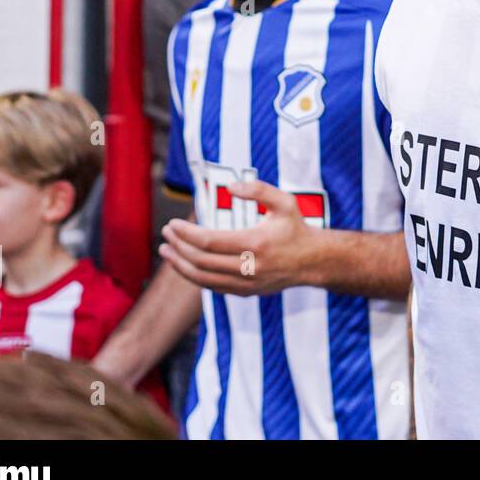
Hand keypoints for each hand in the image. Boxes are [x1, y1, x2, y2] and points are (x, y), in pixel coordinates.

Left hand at [158, 180, 318, 295]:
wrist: (313, 261)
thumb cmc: (295, 228)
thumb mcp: (284, 202)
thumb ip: (258, 190)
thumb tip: (229, 187)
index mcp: (256, 243)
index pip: (208, 241)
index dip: (185, 233)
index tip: (171, 224)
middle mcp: (250, 267)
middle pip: (201, 261)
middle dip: (178, 247)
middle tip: (165, 234)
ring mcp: (247, 283)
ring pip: (203, 279)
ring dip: (180, 266)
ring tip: (166, 252)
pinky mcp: (246, 292)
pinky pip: (213, 287)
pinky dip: (195, 277)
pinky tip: (185, 264)